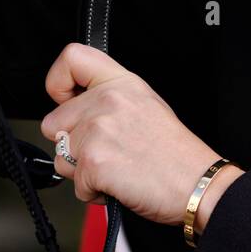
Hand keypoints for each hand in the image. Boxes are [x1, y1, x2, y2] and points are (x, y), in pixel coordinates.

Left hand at [40, 43, 243, 230]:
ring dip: (82, 172)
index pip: (71, 59)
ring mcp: (98, 129)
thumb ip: (109, 99)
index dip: (58, 83)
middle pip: (53, 122)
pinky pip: (75, 185)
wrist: (197, 183)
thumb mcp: (147, 105)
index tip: (66, 100)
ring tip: (117, 169)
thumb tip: (77, 109)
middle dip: (72, 145)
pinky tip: (119, 184)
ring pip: (61, 158)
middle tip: (106, 151)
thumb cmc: (177, 154)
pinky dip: (93, 192)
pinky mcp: (93, 161)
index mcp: (121, 83)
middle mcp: (108, 100)